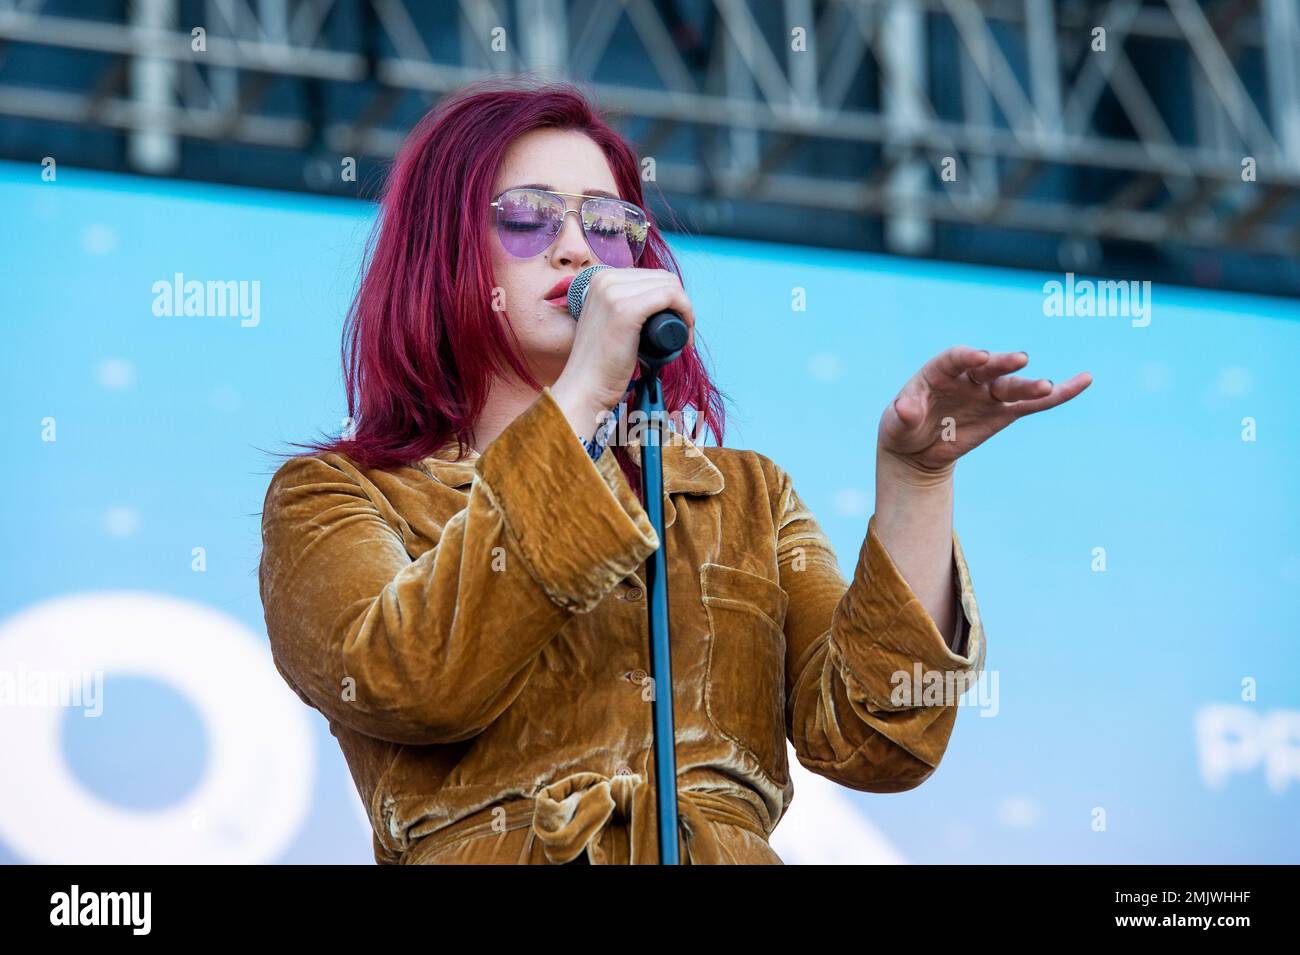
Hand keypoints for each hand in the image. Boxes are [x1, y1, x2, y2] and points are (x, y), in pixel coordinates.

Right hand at [551, 267, 696, 436]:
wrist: (584, 387)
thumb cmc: (600, 364)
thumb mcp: (608, 322)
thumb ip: (622, 306)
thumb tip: (651, 303)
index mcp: (601, 278)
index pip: (652, 275)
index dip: (671, 297)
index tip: (674, 323)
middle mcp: (605, 279)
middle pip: (663, 278)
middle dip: (680, 303)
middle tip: (681, 331)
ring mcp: (614, 293)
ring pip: (670, 286)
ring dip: (686, 310)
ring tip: (683, 336)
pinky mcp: (626, 310)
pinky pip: (670, 297)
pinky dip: (686, 313)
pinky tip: (686, 334)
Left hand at [877, 346, 1091, 475]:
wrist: (916, 449)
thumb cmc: (902, 428)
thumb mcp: (894, 424)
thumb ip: (902, 413)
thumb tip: (906, 409)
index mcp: (938, 372)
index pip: (954, 358)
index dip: (966, 356)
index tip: (978, 356)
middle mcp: (967, 377)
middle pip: (988, 367)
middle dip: (1002, 363)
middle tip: (1019, 359)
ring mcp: (987, 394)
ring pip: (1012, 385)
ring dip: (1030, 384)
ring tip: (1047, 386)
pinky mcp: (1003, 412)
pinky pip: (1033, 403)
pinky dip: (1058, 394)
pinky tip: (1083, 381)